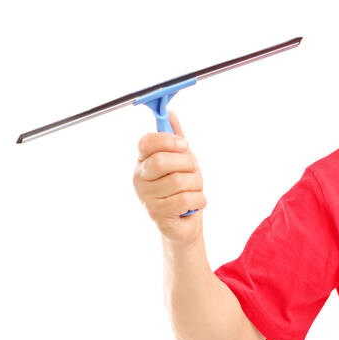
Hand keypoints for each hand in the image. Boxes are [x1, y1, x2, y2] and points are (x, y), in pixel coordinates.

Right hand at [133, 110, 206, 245]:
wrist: (184, 225)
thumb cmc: (182, 190)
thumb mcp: (181, 161)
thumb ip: (175, 139)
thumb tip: (170, 114)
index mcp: (143, 161)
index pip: (146, 142)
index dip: (168, 140)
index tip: (184, 145)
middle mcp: (140, 178)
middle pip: (162, 161)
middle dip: (187, 164)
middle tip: (193, 170)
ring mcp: (146, 197)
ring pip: (179, 181)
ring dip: (196, 184)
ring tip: (194, 190)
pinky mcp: (157, 214)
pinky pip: (186, 199)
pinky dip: (199, 200)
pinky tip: (195, 203)